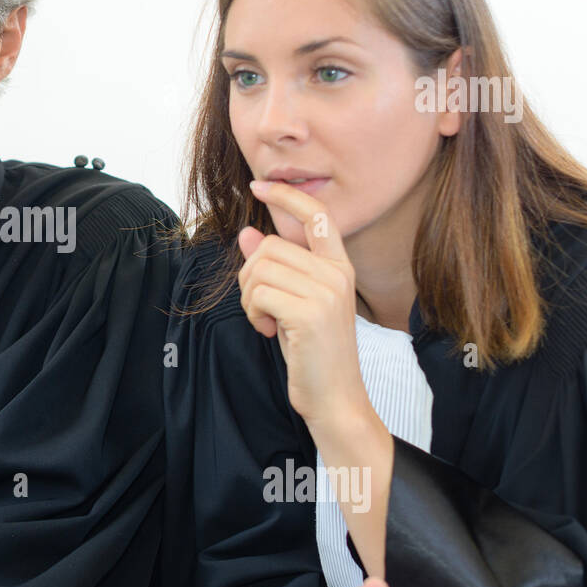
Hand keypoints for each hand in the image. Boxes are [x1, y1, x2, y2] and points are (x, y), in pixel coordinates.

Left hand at [238, 179, 368, 429]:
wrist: (336, 400)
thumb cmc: (314, 354)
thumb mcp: (293, 303)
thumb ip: (277, 268)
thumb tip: (248, 233)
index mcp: (339, 267)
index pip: (316, 215)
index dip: (286, 196)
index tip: (259, 186)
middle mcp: (337, 273)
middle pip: (268, 248)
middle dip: (251, 279)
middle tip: (263, 310)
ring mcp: (326, 292)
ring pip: (259, 269)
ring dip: (250, 299)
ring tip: (268, 322)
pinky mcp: (310, 313)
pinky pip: (258, 293)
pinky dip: (253, 314)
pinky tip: (270, 332)